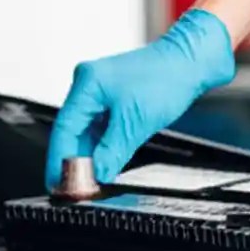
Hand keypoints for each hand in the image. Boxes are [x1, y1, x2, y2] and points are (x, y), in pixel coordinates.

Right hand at [45, 9, 235, 188]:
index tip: (58, 181)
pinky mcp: (114, 99)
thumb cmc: (166, 78)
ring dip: (88, 155)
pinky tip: (102, 164)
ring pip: (87, 131)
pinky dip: (101, 146)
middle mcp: (90, 85)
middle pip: (73, 130)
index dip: (59, 158)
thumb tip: (98, 174)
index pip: (65, 128)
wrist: (190, 63)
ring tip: (88, 181)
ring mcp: (101, 92)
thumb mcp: (135, 123)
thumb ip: (112, 151)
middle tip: (74, 187)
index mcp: (88, 84)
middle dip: (73, 160)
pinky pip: (100, 127)